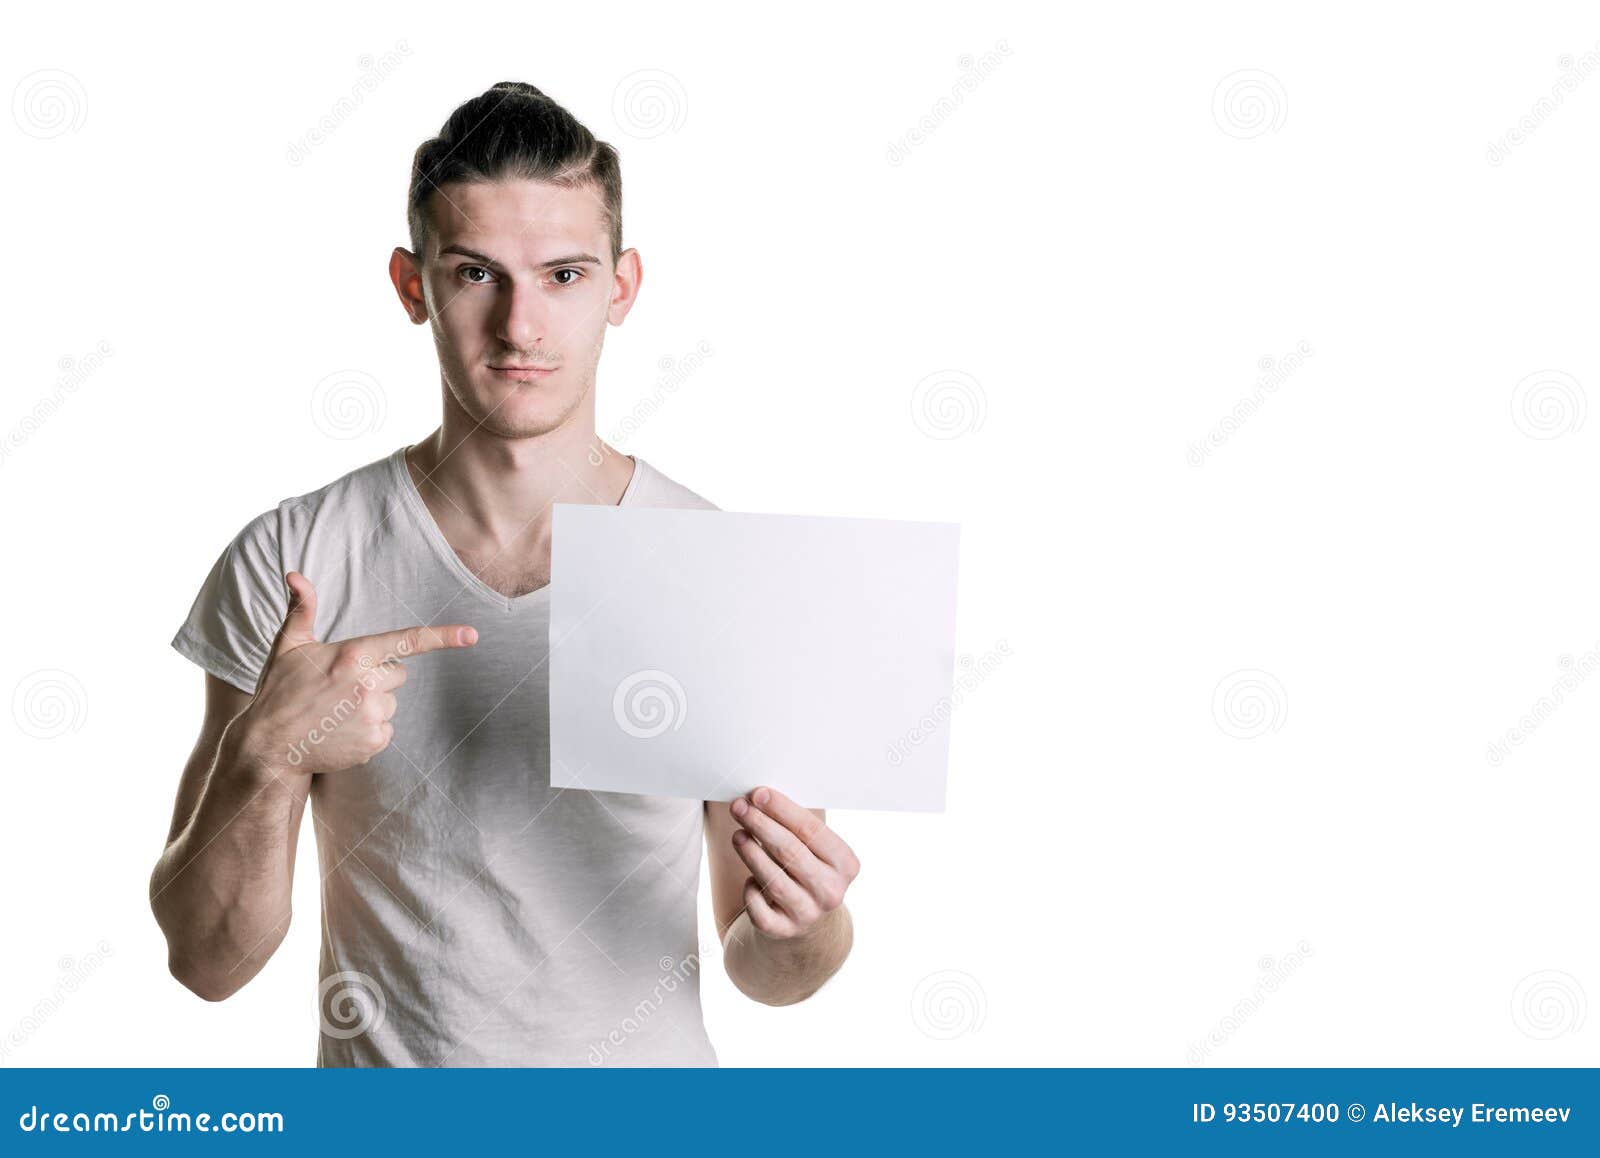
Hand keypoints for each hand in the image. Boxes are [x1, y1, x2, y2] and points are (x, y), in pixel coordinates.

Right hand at [231, 571, 477, 776]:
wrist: (269, 747)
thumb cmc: (280, 691)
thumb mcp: (288, 646)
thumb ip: (301, 608)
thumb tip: (294, 573)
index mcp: (353, 655)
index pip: (406, 641)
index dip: (442, 637)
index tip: (472, 635)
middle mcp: (368, 684)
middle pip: (398, 674)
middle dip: (376, 678)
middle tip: (340, 688)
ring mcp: (372, 715)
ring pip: (391, 703)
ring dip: (371, 706)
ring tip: (337, 712)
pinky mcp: (374, 742)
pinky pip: (386, 729)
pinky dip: (368, 731)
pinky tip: (342, 731)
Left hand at [729, 786, 859, 939]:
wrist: (808, 920)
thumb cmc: (807, 870)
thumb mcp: (814, 850)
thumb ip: (795, 826)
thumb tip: (759, 798)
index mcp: (845, 864)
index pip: (811, 830)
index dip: (782, 810)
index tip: (758, 794)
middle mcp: (831, 891)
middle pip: (790, 852)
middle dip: (761, 825)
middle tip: (739, 807)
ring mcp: (809, 914)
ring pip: (773, 880)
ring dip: (751, 853)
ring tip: (738, 835)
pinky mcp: (785, 931)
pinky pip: (759, 910)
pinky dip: (751, 892)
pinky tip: (749, 879)